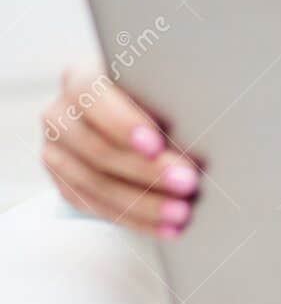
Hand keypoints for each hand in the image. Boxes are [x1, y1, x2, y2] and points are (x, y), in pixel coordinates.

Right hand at [40, 65, 200, 239]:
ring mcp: (55, 150)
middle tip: (188, 183)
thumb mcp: (152, 84)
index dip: (123, 122)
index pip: (93, 95)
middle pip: (99, 148)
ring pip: (97, 184)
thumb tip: (202, 123)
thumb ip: (163, 96)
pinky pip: (96, 207)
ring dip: (144, 203)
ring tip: (182, 213)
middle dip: (147, 171)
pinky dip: (134, 220)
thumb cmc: (150, 92)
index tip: (156, 144)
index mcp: (80, 77)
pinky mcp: (62, 181)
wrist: (120, 114)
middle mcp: (59, 114)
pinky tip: (166, 227)